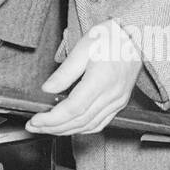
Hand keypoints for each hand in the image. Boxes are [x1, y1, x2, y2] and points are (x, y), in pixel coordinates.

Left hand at [26, 19, 143, 135]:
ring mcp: (117, 101)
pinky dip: (83, 129)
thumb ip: (65, 72)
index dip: (52, 118)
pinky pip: (100, 123)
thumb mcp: (83, 47)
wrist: (136, 38)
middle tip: (33, 126)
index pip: (73, 109)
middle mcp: (111, 95)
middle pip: (79, 121)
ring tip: (46, 128)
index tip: (36, 120)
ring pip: (89, 126)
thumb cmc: (110, 38)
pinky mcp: (120, 103)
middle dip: (53, 127)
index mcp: (101, 80)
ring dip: (65, 131)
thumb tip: (48, 89)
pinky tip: (70, 128)